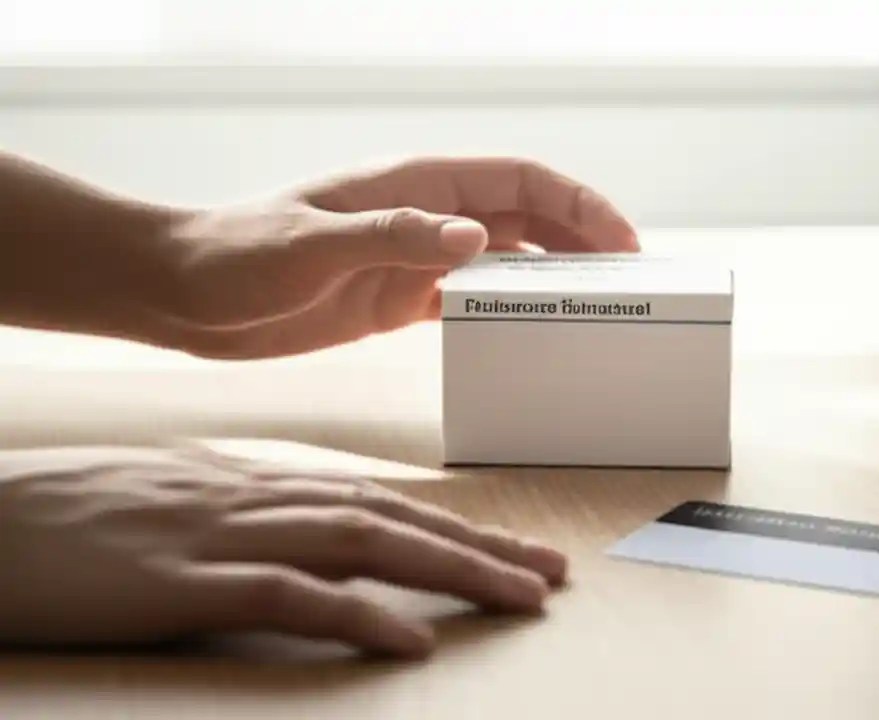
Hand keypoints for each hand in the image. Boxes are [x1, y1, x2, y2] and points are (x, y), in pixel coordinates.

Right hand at [0, 446, 566, 657]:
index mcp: (253, 480)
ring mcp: (219, 535)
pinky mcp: (180, 583)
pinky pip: (286, 595)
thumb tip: (306, 531)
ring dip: (450, 571)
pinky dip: (356, 615)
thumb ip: (244, 511)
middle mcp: (253, 496)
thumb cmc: (68, 513)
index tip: (514, 547)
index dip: (453, 524)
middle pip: (392, 516)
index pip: (377, 498)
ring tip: (520, 599)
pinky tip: (410, 639)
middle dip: (480, 546)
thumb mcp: (173, 498)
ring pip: (362, 544)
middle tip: (552, 572)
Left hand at [151, 157, 637, 357]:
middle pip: (529, 218)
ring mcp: (417, 259)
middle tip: (635, 281)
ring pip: (511, 259)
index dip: (578, 203)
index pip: (519, 181)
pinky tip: (538, 334)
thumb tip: (483, 237)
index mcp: (414, 185)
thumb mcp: (313, 245)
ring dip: (557, 276)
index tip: (623, 240)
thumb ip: (396, 236)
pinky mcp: (400, 301)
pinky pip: (476, 301)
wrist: (183, 294)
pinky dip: (514, 312)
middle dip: (585, 240)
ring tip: (603, 307)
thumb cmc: (235, 255)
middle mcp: (427, 216)